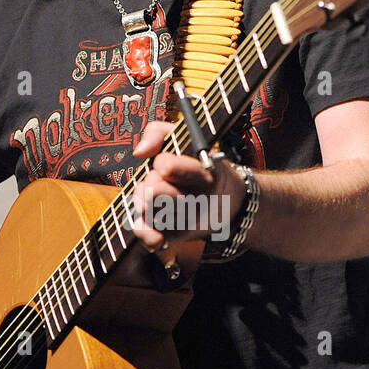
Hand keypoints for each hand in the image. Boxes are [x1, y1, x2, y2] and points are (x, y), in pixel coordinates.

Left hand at [131, 120, 245, 251]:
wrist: (229, 201)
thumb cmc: (199, 165)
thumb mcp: (187, 138)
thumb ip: (158, 132)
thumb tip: (139, 153)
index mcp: (204, 172)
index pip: (166, 167)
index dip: (161, 162)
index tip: (166, 163)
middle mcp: (199, 199)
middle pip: (153, 193)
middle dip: (150, 183)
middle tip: (159, 181)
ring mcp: (188, 220)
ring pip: (147, 211)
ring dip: (143, 200)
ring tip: (156, 195)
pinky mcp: (178, 236)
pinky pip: (150, 236)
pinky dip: (142, 227)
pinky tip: (147, 217)